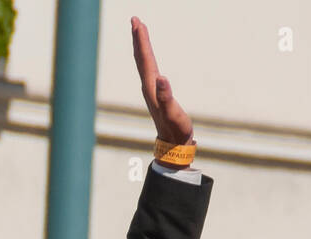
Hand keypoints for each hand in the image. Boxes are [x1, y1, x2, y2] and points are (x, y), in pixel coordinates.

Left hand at [131, 17, 193, 147]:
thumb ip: (166, 96)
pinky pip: (149, 71)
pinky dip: (148, 59)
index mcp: (151, 88)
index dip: (142, 40)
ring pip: (143, 64)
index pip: (145, 59)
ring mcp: (151, 91)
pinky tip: (149, 58)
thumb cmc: (175, 129)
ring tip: (140, 32)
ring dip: (141, 47)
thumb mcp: (173, 112)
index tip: (138, 23)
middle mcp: (148, 87)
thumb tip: (161, 78)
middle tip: (135, 20)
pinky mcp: (156, 94)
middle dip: (138, 39)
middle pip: (141, 58)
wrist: (173, 144)